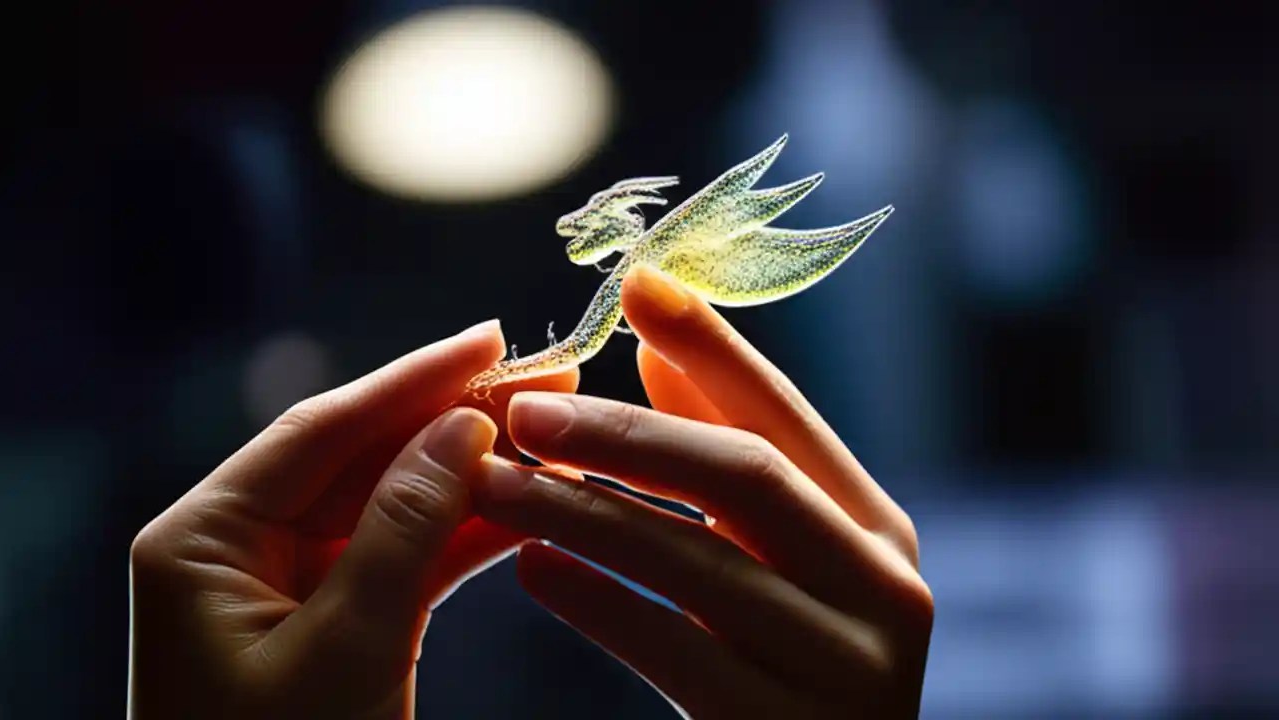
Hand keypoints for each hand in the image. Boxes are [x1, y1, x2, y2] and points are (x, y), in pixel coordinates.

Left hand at [128, 321, 577, 718]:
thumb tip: (463, 426)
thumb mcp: (343, 654)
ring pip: (392, 508)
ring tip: (558, 439)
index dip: (411, 380)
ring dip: (473, 478)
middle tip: (549, 379)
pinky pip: (404, 561)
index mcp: (203, 541)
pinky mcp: (333, 622)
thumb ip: (404, 531)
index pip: (320, 432)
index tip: (492, 341)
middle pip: (361, 459)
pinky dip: (465, 537)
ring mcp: (288, 585)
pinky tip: (529, 507)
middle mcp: (238, 548)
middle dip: (456, 422)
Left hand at [472, 266, 931, 717]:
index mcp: (876, 530)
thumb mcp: (775, 559)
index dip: (710, 346)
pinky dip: (598, 604)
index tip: (633, 284)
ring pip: (699, 564)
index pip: (784, 417)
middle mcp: (885, 590)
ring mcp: (849, 670)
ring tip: (496, 483)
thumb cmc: (783, 664)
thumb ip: (727, 456)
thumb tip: (657, 342)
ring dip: (585, 514)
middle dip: (627, 434)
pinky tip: (533, 569)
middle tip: (525, 410)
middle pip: (746, 477)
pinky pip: (677, 655)